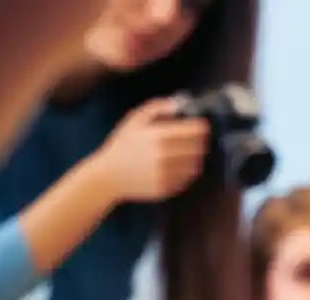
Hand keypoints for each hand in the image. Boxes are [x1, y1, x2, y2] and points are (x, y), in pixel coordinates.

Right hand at [91, 97, 208, 203]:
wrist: (108, 175)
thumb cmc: (121, 146)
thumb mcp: (134, 120)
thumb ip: (157, 107)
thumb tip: (179, 102)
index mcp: (159, 136)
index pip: (195, 131)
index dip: (201, 127)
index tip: (201, 126)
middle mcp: (165, 156)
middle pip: (198, 147)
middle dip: (198, 141)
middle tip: (192, 139)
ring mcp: (167, 173)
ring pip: (195, 164)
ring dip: (193, 157)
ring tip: (181, 153)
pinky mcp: (167, 187)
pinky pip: (187, 178)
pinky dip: (185, 172)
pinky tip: (174, 166)